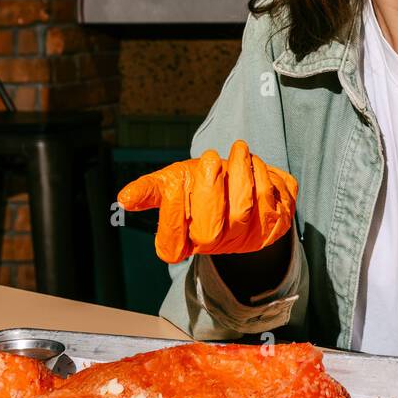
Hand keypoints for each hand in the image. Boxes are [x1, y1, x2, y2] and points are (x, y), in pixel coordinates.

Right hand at [117, 139, 297, 263]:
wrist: (239, 185)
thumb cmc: (196, 185)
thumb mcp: (170, 183)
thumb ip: (148, 191)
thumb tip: (124, 199)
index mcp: (183, 243)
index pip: (171, 246)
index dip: (173, 216)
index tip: (177, 182)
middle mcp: (215, 248)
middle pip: (210, 231)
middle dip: (210, 189)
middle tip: (211, 157)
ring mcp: (247, 240)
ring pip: (245, 210)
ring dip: (242, 172)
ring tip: (238, 150)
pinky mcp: (274, 227)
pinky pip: (272, 202)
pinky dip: (265, 175)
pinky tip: (256, 164)